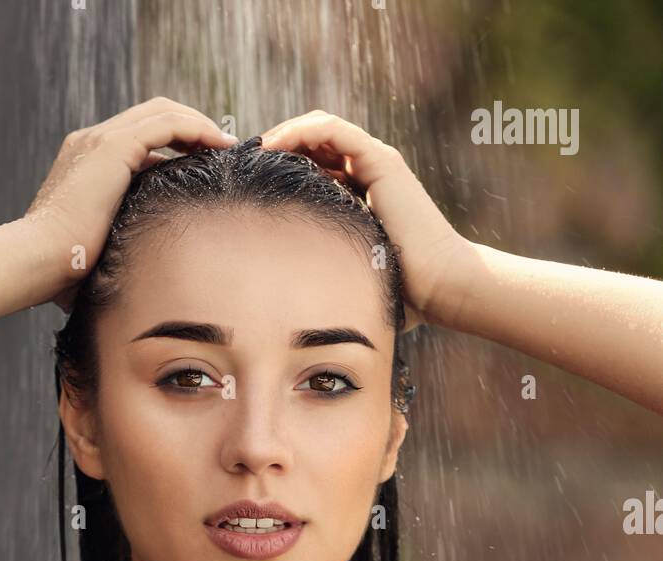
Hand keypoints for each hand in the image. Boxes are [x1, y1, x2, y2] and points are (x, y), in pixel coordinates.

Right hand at [21, 97, 236, 311]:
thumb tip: (139, 271)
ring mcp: (100, 141)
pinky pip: (167, 124)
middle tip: (221, 148)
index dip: (173, 144)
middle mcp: (91, 142)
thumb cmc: (61, 270)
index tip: (202, 163)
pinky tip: (219, 144)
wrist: (36, 261)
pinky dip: (197, 128)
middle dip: (191, 127)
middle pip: (153, 115)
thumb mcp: (98, 249)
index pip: (138, 137)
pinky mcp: (113, 148)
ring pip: (162, 112)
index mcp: (85, 162)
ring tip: (226, 145)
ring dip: (199, 124)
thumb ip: (118, 242)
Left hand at [260, 111, 468, 330]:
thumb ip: (328, 277)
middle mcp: (368, 173)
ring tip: (252, 151)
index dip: (280, 167)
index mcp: (360, 195)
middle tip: (241, 163)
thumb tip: (289, 310)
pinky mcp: (381, 161)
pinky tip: (272, 147)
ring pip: (320, 129)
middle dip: (276, 146)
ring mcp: (376, 164)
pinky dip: (300, 132)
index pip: (314, 165)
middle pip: (313, 142)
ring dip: (282, 134)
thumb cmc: (401, 294)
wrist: (439, 287)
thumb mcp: (351, 277)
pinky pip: (333, 131)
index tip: (246, 184)